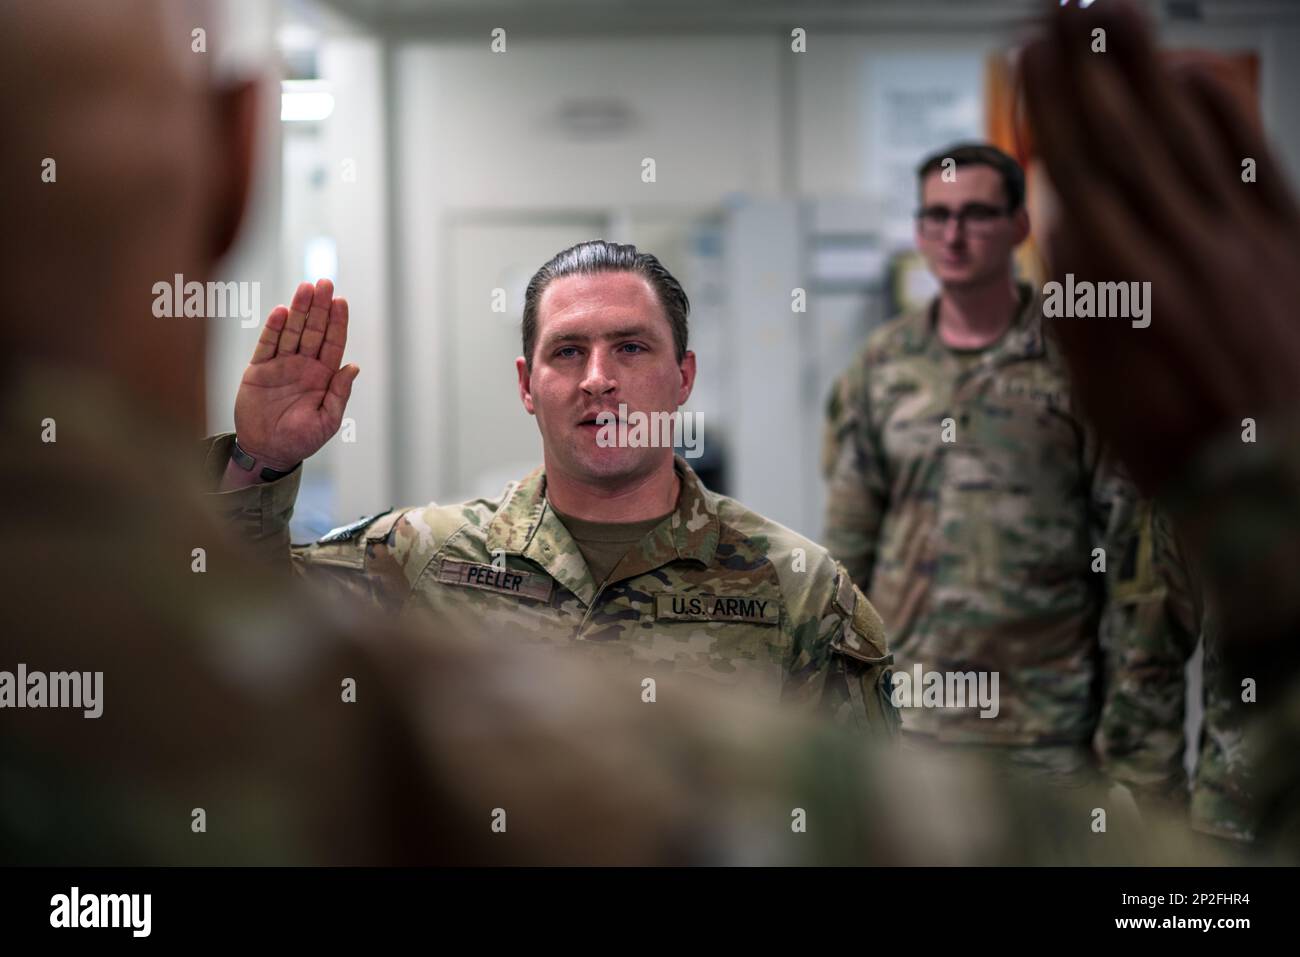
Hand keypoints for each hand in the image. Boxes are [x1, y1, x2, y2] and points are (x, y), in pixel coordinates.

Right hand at [233, 278, 359, 469]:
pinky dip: (274, 329)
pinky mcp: (259, 370)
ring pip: (292, 332)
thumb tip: (354, 367)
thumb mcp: (327, 421)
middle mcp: (303, 366)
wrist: (268, 451)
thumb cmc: (301, 440)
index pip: (332, 343)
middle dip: (319, 307)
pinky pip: (267, 345)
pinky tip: (282, 312)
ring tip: (305, 288)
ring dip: (299, 310)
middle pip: (313, 330)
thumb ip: (339, 394)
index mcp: (323, 376)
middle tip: (324, 283)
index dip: (337, 322)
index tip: (341, 301)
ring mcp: (281, 365)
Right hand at [1020, 0, 1299, 492]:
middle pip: (1128, 138)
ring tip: (1118, 14)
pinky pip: (1252, 162)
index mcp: (1127, 287)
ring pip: (1188, 137)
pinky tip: (1194, 78)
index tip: (1031, 53)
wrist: (1278, 479)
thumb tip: (1062, 220)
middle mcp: (1183, 247)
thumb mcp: (1097, 386)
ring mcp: (1241, 240)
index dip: (1055, 107)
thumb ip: (1076, 297)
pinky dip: (1221, 113)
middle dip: (1091, 66)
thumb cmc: (1176, 444)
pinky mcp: (1288, 244)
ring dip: (1148, 70)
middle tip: (1063, 6)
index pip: (1081, 172)